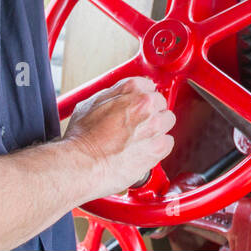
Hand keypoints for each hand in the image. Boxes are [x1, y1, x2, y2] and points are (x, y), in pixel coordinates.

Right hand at [62, 76, 175, 196]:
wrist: (83, 164)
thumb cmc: (82, 138)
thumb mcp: (91, 103)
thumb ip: (113, 94)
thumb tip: (122, 93)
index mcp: (130, 89)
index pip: (148, 85)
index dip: (140, 98)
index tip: (137, 106)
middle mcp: (146, 104)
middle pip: (160, 103)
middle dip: (151, 112)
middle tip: (136, 124)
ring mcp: (154, 125)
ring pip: (167, 121)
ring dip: (157, 129)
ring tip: (139, 139)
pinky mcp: (158, 147)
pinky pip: (168, 143)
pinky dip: (158, 147)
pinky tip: (143, 150)